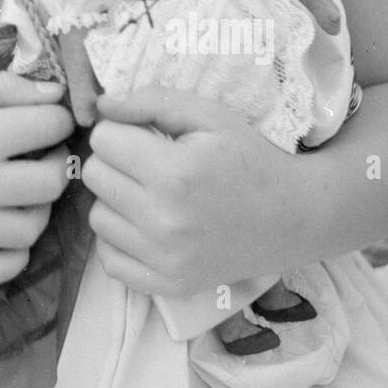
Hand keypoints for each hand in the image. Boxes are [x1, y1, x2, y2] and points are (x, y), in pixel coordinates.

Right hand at [0, 65, 73, 286]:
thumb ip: (3, 85)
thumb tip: (56, 95)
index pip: (52, 128)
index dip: (57, 116)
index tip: (45, 115)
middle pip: (53, 182)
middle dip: (57, 159)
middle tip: (38, 149)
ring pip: (34, 228)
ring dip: (39, 204)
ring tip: (21, 184)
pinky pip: (1, 269)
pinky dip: (15, 252)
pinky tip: (5, 224)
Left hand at [84, 87, 313, 296]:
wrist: (293, 218)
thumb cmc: (249, 158)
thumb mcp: (208, 115)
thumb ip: (151, 101)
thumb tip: (101, 106)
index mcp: (174, 174)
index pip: (102, 139)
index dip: (123, 130)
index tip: (148, 137)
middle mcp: (163, 222)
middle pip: (94, 175)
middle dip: (117, 161)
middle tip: (151, 164)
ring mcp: (164, 261)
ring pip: (96, 216)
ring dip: (116, 200)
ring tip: (153, 195)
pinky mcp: (166, 286)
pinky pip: (108, 259)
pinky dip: (120, 240)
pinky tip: (147, 226)